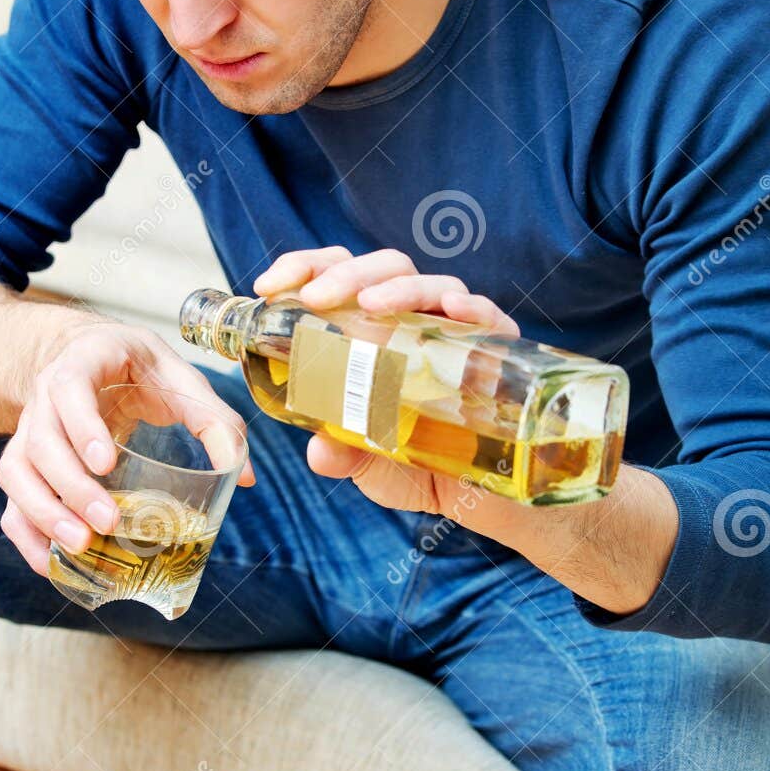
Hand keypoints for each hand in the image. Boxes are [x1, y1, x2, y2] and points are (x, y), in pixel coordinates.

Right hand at [0, 321, 252, 576]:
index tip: (106, 462)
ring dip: (43, 513)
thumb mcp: (178, 377)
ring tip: (80, 545)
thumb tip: (244, 477)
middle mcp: (44, 397)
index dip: (82, 426)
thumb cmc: (137, 368)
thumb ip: (214, 420)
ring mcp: (28, 430)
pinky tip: (53, 564)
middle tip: (107, 521)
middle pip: (40, 442)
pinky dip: (26, 535)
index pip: (69, 389)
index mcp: (82, 364)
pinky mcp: (26, 463)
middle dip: (70, 487)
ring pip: (17, 473)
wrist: (88, 354)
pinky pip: (11, 500)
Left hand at [254, 246, 517, 516]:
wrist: (482, 501)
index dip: (304, 269)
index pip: (340, 278)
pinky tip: (453, 310)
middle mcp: (416, 322)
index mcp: (375, 332)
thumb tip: (320, 450)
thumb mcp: (371, 465)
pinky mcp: (502, 354)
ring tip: (371, 303)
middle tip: (314, 297)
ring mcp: (459, 334)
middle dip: (346, 274)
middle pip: (385, 270)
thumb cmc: (422, 466)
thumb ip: (344, 453)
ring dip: (400, 287)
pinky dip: (473, 309)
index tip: (268, 285)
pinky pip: (491, 319)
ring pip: (433, 285)